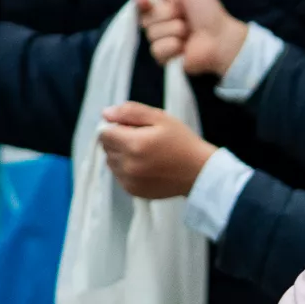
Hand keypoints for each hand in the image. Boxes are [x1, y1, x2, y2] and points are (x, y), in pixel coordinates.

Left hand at [96, 103, 214, 199]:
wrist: (200, 172)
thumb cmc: (182, 142)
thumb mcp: (160, 118)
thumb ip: (130, 112)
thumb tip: (105, 114)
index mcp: (133, 144)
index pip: (104, 133)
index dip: (115, 127)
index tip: (132, 128)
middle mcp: (128, 165)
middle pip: (106, 147)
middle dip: (118, 140)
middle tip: (142, 140)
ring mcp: (129, 180)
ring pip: (110, 162)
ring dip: (120, 155)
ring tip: (144, 154)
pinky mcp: (133, 191)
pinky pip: (118, 175)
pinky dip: (126, 169)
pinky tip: (145, 166)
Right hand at [137, 0, 247, 76]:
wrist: (221, 39)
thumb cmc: (209, 13)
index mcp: (165, 7)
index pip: (142, 4)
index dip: (141, 2)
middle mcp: (161, 23)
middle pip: (146, 19)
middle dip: (167, 16)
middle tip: (186, 18)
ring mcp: (162, 41)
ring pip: (152, 34)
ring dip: (174, 31)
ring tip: (189, 33)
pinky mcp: (164, 58)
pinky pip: (157, 50)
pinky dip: (172, 46)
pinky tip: (184, 47)